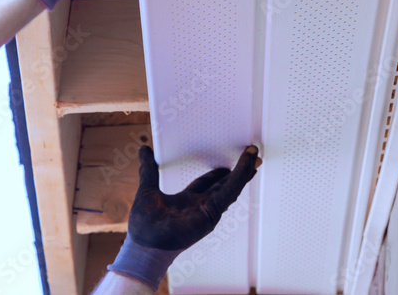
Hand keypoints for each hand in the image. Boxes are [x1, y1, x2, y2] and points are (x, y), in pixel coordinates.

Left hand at [130, 145, 260, 249]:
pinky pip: (229, 193)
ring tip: (255, 156)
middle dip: (239, 170)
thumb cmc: (143, 226)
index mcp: (188, 201)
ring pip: (231, 187)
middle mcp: (201, 206)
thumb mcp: (147, 189)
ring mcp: (208, 210)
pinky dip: (239, 179)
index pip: (208, 183)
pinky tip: (248, 166)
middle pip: (225, 184)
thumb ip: (148, 170)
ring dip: (244, 171)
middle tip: (252, 154)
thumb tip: (142, 150)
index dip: (219, 172)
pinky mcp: (212, 213)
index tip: (228, 161)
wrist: (144, 245)